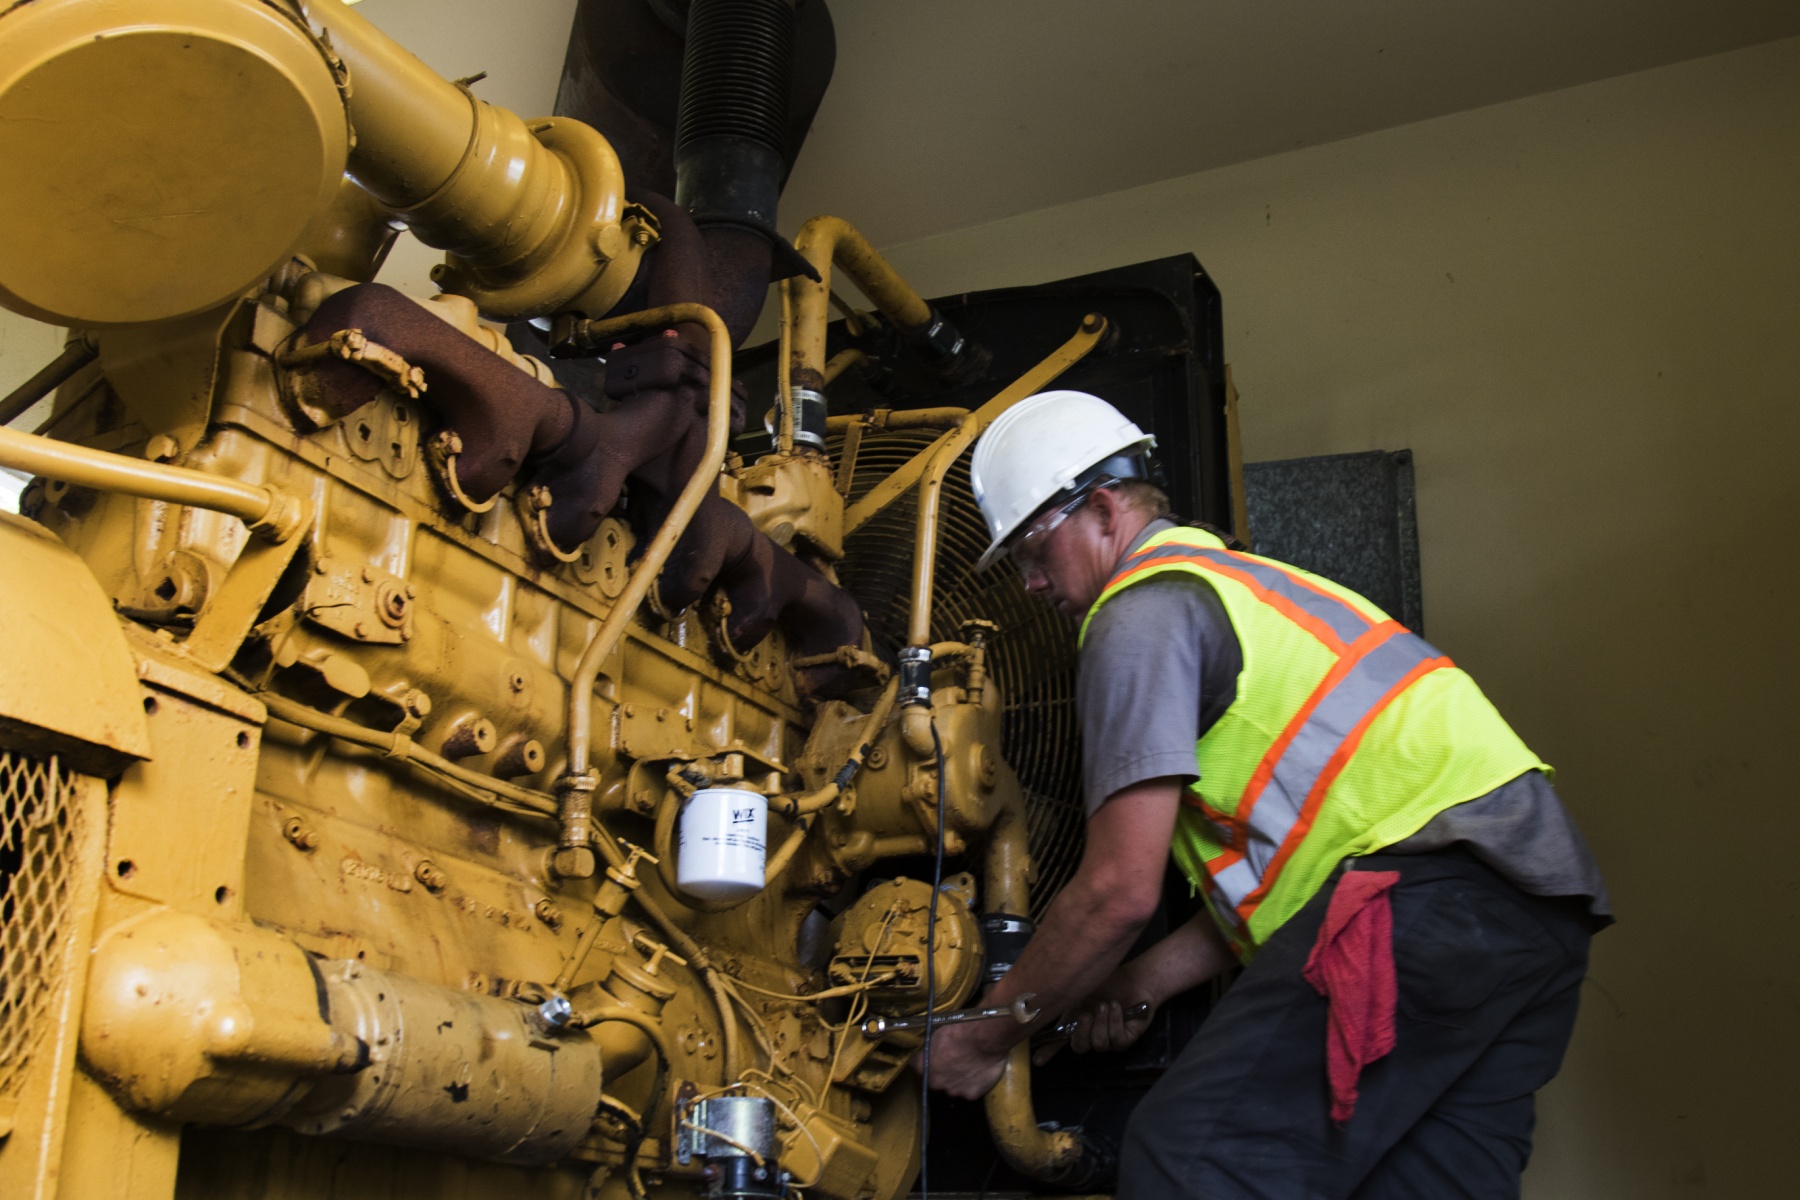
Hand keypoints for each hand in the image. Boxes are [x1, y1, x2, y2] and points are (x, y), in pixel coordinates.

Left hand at [919, 1020, 1008, 1099]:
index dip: (927, 1061)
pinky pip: (971, 1090)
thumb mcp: (937, 1035)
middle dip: (944, 1073)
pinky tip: (980, 1072)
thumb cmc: (960, 1032)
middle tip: (956, 1061)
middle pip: (938, 1080)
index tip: (933, 1057)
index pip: (919, 1067)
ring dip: (959, 1080)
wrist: (984, 1040)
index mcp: (925, 1068)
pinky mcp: (971, 1095)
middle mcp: (937, 1083)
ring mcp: (955, 1091)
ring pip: (954, 1087)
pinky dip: (974, 1084)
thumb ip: (932, 1049)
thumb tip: (932, 1052)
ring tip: (971, 1067)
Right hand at [1034, 970, 1156, 1064]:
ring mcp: (1108, 1039)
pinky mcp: (1125, 1040)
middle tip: (1086, 1014)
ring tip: (1105, 1004)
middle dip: (1082, 1032)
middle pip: (1080, 1048)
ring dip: (1101, 1022)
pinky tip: (1115, 1007)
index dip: (1048, 1052)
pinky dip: (1115, 1021)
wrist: (1133, 979)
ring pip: (1099, 1044)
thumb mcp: (1081, 990)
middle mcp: (1091, 1034)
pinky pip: (1116, 1039)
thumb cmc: (1107, 983)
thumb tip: (1045, 1000)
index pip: (1060, 1041)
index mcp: (1076, 1023)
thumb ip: (1065, 998)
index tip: (1037, 1060)